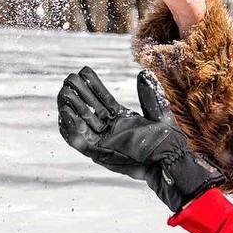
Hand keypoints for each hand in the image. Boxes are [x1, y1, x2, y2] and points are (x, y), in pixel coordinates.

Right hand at [57, 66, 224, 212]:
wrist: (168, 161)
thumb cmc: (167, 141)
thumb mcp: (158, 113)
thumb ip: (149, 95)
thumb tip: (143, 72)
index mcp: (121, 118)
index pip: (101, 98)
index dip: (92, 85)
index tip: (83, 71)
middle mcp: (109, 129)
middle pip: (87, 108)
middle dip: (77, 93)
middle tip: (69, 78)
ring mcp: (103, 142)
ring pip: (80, 123)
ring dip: (69, 108)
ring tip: (64, 92)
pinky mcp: (100, 154)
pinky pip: (80, 141)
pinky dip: (71, 129)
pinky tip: (66, 114)